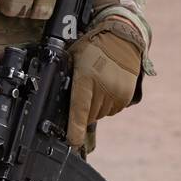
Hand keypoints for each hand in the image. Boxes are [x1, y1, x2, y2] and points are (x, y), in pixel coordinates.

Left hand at [67, 24, 142, 145]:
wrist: (121, 38)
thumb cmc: (92, 47)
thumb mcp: (73, 59)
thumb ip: (66, 79)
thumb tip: (54, 99)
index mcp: (86, 79)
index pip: (79, 111)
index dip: (75, 130)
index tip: (72, 142)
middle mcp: (103, 89)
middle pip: (89, 115)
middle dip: (84, 109)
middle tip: (86, 90)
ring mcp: (117, 94)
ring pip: (101, 113)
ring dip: (97, 106)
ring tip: (98, 85)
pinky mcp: (126, 96)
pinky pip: (112, 110)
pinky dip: (108, 104)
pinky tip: (108, 87)